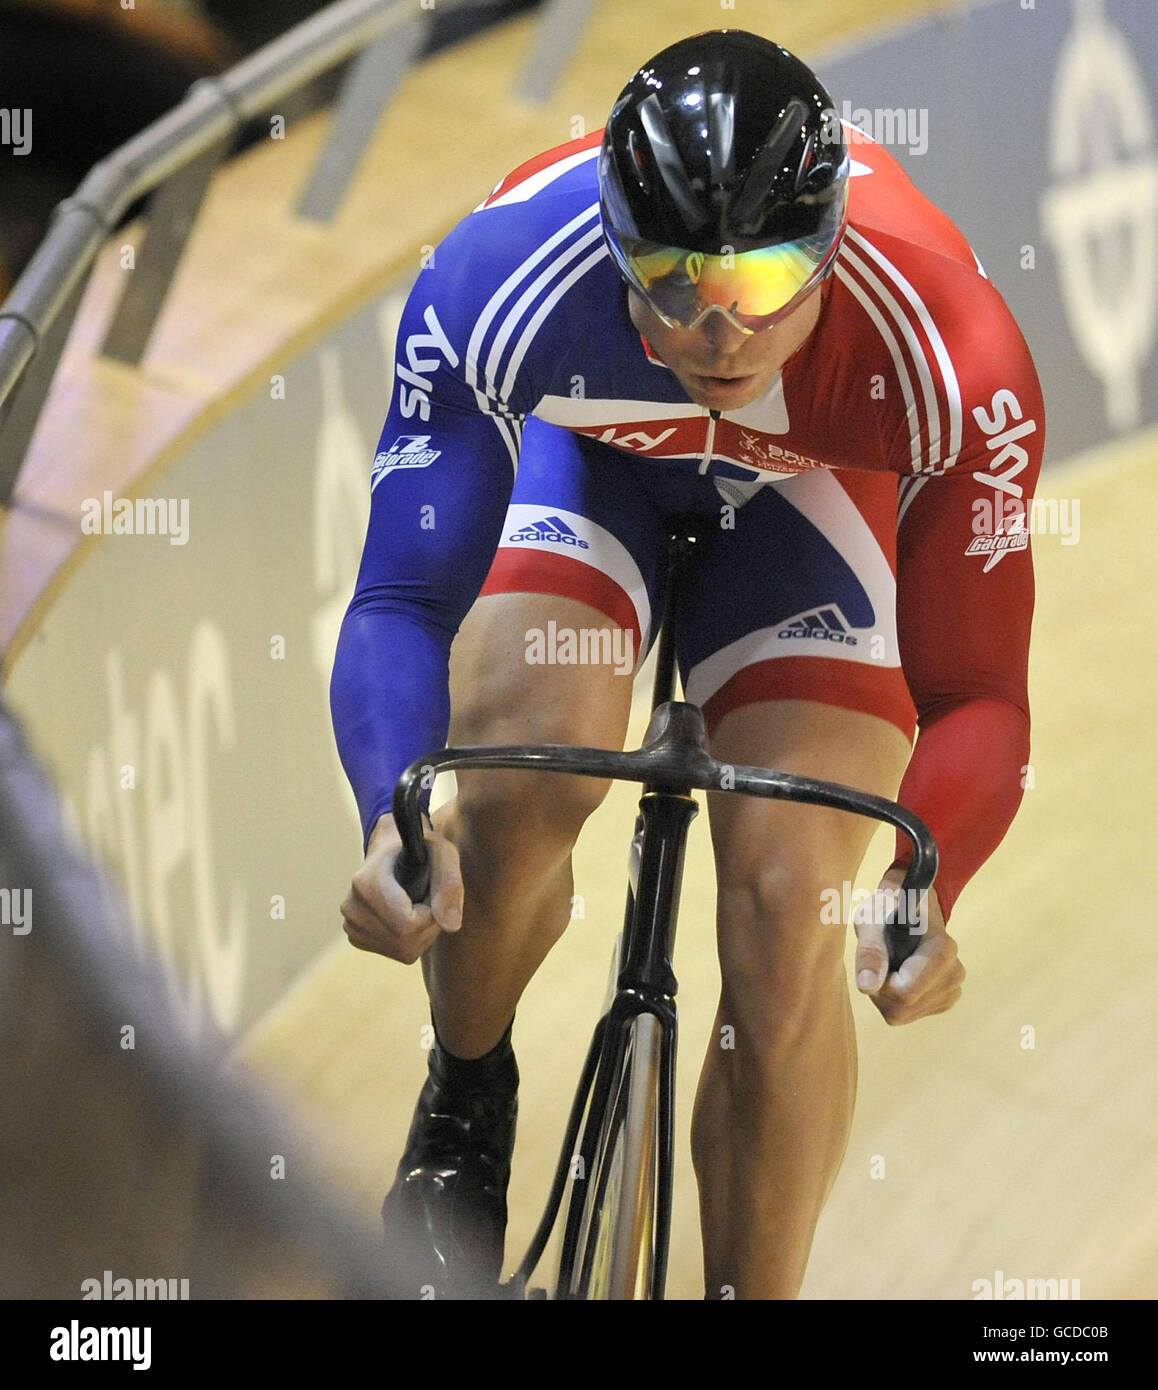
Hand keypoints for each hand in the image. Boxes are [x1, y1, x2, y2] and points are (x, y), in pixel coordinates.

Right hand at [340, 812, 462, 963]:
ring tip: (415, 904)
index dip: (430, 915)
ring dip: (421, 932)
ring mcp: (351, 925)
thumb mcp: (443, 855)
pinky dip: (410, 939)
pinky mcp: (356, 938)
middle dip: (428, 925)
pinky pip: (397, 952)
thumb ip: (449, 885)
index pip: (406, 925)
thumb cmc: (421, 851)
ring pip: (403, 949)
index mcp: (366, 883)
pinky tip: (405, 916)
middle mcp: (352, 907)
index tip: (431, 894)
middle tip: (427, 898)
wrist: (393, 853)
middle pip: (405, 941)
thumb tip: (451, 926)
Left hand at [852, 869, 963, 1023]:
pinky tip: (901, 975)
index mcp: (942, 951)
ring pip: (904, 1013)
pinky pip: (908, 1013)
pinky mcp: (946, 1000)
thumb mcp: (871, 921)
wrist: (909, 912)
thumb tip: (866, 986)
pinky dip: (897, 999)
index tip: (878, 959)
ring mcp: (953, 990)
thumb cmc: (886, 911)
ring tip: (892, 964)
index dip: (881, 983)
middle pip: (903, 1008)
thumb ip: (870, 952)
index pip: (904, 994)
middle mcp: (954, 974)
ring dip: (888, 994)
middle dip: (882, 990)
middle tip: (882, 961)